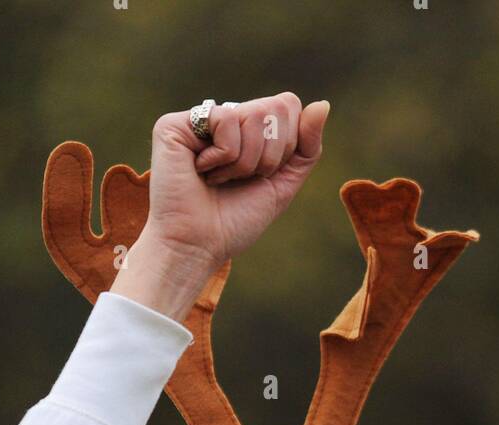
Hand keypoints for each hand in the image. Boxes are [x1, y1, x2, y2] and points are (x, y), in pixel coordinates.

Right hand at [114, 93, 328, 320]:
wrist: (198, 246)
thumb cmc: (234, 222)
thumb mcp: (282, 184)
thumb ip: (306, 146)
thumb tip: (323, 104)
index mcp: (249, 130)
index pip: (289, 106)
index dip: (286, 146)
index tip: (263, 176)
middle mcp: (226, 118)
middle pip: (276, 107)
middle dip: (268, 155)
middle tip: (240, 179)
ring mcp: (201, 118)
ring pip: (253, 114)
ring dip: (245, 161)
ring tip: (219, 179)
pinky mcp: (176, 123)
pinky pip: (225, 119)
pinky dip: (223, 155)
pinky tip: (201, 170)